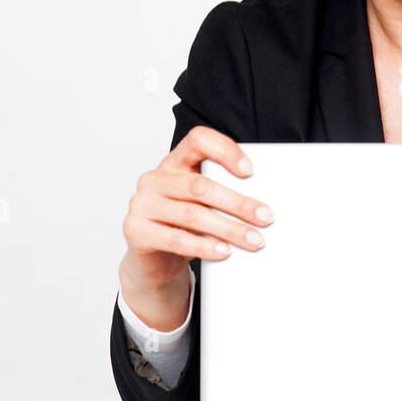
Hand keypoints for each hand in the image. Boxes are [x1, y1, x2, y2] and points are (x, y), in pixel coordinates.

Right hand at [119, 126, 272, 321]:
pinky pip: (176, 239)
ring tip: (253, 240)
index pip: (198, 141)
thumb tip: (262, 207)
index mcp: (174, 163)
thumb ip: (222, 196)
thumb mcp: (202, 204)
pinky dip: (204, 246)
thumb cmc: (184, 226)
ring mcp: (142, 204)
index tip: (250, 171)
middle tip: (265, 217)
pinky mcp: (136, 231)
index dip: (225, 150)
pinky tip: (224, 251)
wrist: (153, 260)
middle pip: (200, 185)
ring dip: (228, 229)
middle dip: (238, 203)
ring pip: (192, 214)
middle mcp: (155, 179)